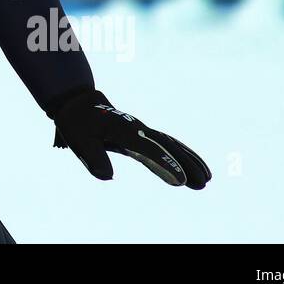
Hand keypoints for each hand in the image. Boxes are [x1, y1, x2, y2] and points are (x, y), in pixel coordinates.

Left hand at [49, 89, 210, 188]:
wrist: (77, 101)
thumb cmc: (77, 122)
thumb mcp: (79, 141)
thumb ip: (93, 158)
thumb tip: (108, 176)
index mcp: (123, 131)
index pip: (150, 150)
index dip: (165, 164)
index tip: (181, 180)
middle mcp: (137, 129)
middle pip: (167, 146)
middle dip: (186, 164)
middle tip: (205, 182)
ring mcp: (141, 129)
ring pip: (170, 144)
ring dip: (188, 159)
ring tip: (206, 179)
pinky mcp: (140, 133)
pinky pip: (164, 143)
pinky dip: (178, 154)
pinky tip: (186, 168)